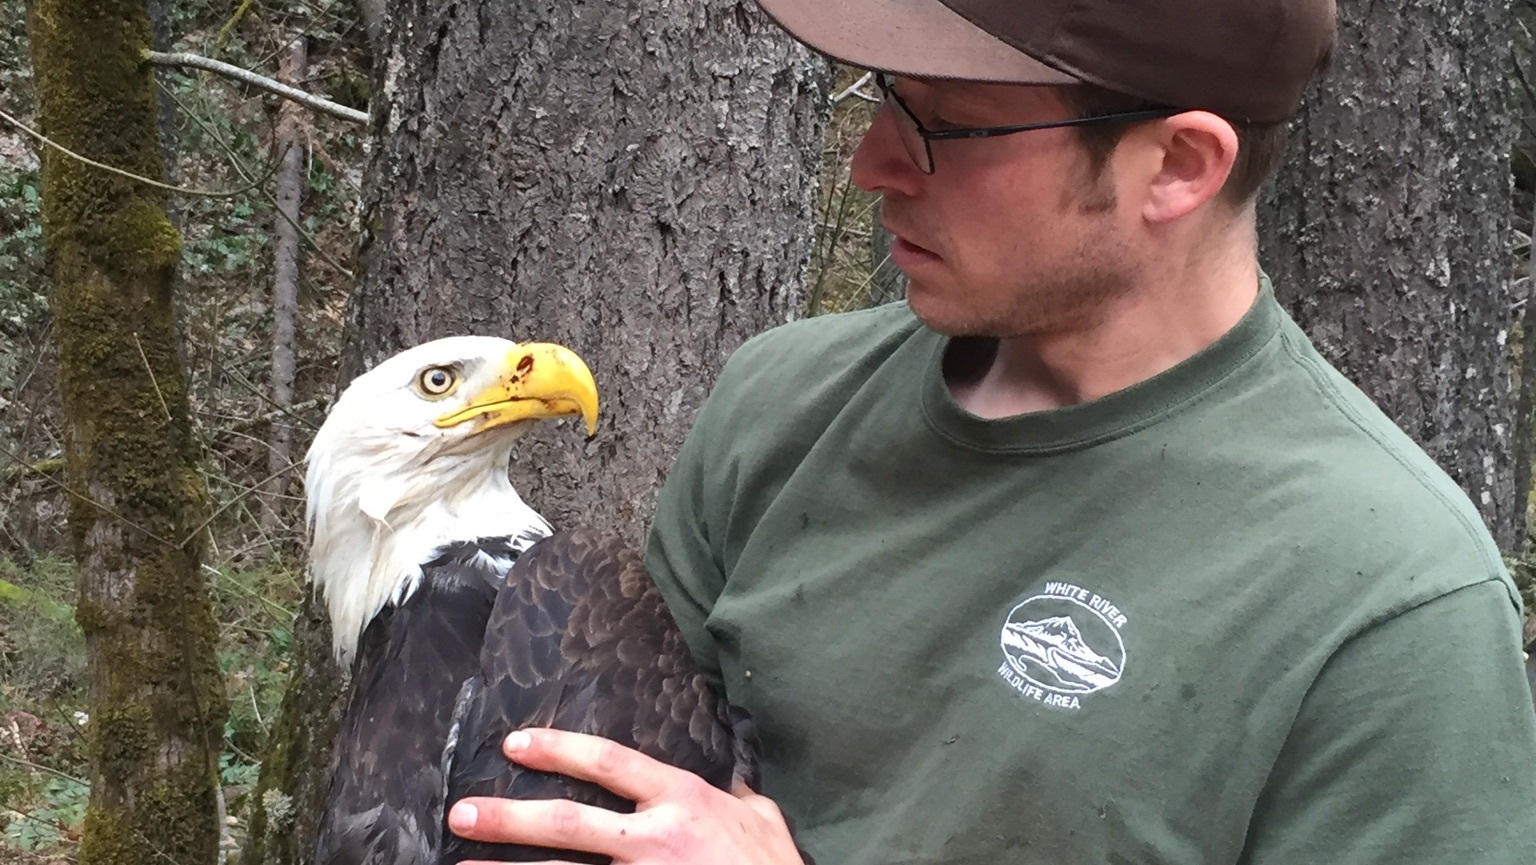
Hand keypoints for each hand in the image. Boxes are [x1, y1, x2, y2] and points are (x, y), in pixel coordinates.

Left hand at [447, 728, 806, 864]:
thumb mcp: (761, 819)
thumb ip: (737, 796)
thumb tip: (732, 783)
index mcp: (682, 799)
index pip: (610, 762)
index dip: (560, 748)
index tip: (516, 742)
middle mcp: (655, 837)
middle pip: (568, 822)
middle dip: (509, 818)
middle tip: (462, 813)